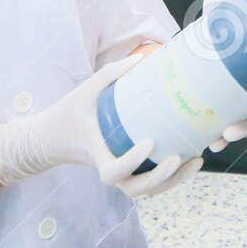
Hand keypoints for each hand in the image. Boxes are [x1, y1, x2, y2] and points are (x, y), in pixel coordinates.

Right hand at [0, 50, 202, 194]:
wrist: (51, 139)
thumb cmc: (68, 113)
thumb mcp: (84, 90)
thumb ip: (112, 74)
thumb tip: (146, 57)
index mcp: (95, 153)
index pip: (112, 171)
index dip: (132, 162)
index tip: (149, 142)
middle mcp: (107, 168)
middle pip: (134, 189)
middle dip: (160, 179)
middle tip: (178, 158)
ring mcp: (118, 173)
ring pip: (146, 190)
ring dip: (172, 181)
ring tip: (195, 161)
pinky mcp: (127, 171)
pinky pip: (150, 183)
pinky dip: (171, 178)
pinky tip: (191, 160)